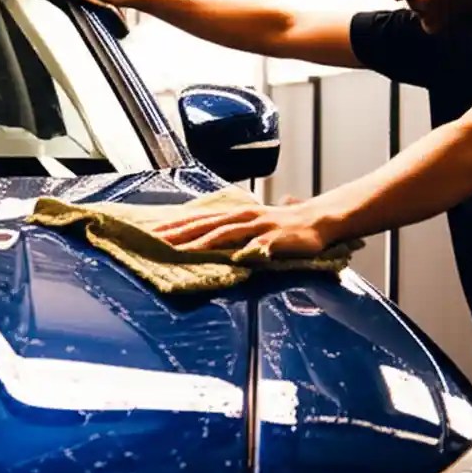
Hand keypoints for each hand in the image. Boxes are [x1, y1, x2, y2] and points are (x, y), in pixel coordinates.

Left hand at [152, 199, 330, 258]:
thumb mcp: (251, 224)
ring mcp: (259, 227)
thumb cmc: (283, 225)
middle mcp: (244, 217)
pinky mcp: (277, 239)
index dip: (177, 225)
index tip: (154, 232)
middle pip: (207, 224)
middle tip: (157, 241)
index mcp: (236, 215)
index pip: (200, 218)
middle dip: (181, 232)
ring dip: (205, 241)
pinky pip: (261, 246)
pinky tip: (237, 258)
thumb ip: (230, 230)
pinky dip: (248, 251)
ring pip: (228, 233)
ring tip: (185, 250)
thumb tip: (203, 235)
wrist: (317, 220)